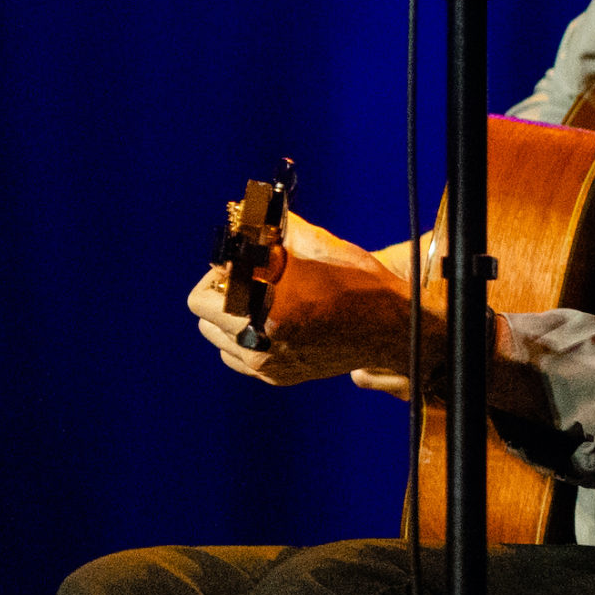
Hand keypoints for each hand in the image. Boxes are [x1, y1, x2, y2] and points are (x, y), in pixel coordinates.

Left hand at [188, 210, 444, 387]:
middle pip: (202, 313)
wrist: (392, 327)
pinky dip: (242, 337)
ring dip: (227, 314)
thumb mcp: (316, 246)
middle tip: (246, 274)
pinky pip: (235, 357)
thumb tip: (245, 216)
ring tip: (258, 298)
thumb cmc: (358, 281)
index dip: (224, 265)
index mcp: (269, 306)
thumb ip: (272, 232)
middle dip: (219, 288)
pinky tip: (268, 320)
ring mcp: (267, 365)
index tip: (240, 256)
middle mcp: (262, 342)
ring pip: (215, 337)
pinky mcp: (276, 377)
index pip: (208, 288)